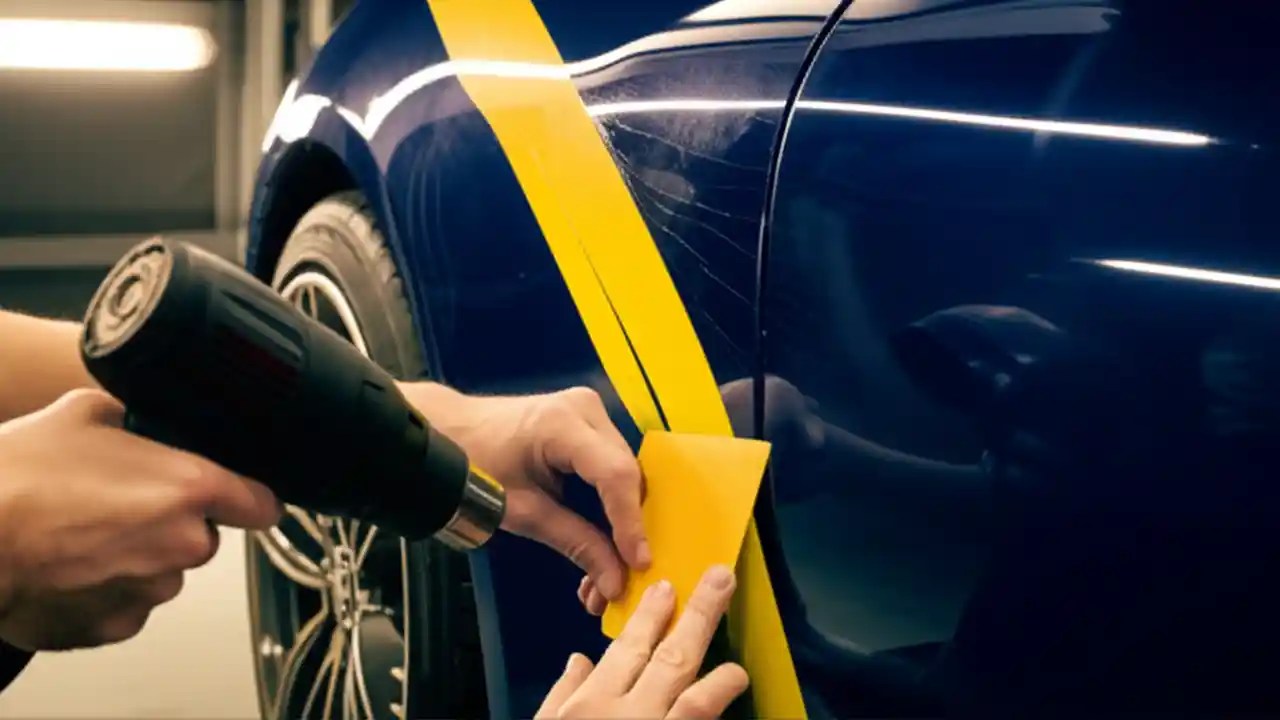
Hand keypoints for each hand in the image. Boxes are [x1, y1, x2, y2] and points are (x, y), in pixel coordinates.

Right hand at [0, 389, 281, 650]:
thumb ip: (138, 420)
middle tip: (124, 504)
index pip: (263, 503)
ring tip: (85, 533)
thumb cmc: (18, 480)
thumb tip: (146, 419)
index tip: (242, 498)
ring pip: (164, 571)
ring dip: (139, 556)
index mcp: (191, 489)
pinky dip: (108, 588)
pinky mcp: (117, 625)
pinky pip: (128, 603)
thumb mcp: (87, 412)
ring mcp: (151, 590)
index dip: (250, 498)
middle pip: (204, 536)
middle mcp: (184, 544)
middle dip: (174, 523)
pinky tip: (72, 565)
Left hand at [399, 384, 648, 601]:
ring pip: (625, 475)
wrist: (451, 430)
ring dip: (621, 523)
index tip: (638, 564)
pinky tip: (604, 542)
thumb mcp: (520, 511)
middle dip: (627, 530)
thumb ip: (573, 542)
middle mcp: (586, 409)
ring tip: (609, 570)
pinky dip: (610, 506)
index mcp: (562, 423)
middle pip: (626, 475)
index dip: (630, 523)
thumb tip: (615, 583)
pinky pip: (612, 468)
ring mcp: (591, 413)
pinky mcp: (590, 425)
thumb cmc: (474, 465)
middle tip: (623, 578)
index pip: (614, 475)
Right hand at [537, 565, 748, 718]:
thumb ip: (564, 692)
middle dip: (698, 616)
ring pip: (696, 698)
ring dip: (721, 672)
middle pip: (669, 658)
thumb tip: (580, 660)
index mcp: (590, 703)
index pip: (627, 649)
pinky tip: (732, 687)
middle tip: (719, 580)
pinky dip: (718, 700)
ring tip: (738, 662)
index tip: (666, 588)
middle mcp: (626, 714)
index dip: (650, 617)